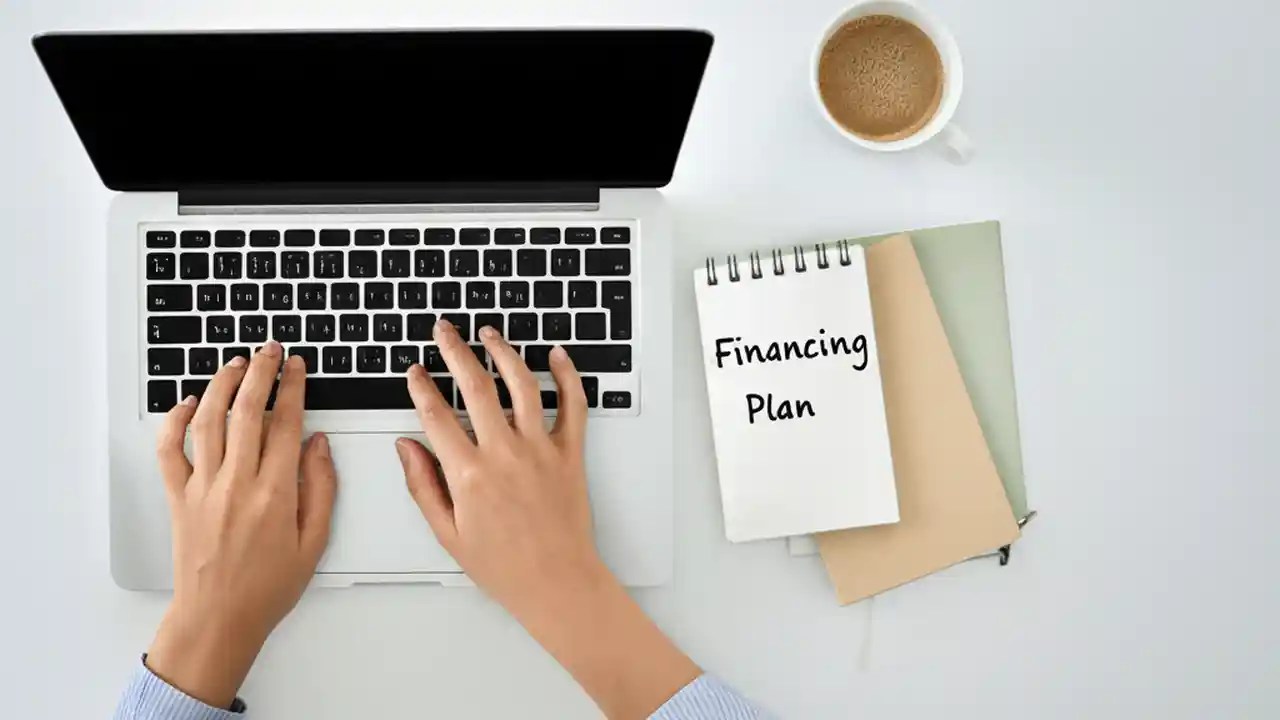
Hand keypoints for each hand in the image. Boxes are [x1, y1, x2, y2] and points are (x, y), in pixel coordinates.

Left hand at [147, 341, 336, 708]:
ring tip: (236, 364)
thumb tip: (318, 446)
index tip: (298, 368)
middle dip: (261, 373)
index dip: (294, 388)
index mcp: (276, 493)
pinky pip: (170, 451)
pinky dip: (175, 422)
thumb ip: (321, 488)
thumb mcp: (314, 541)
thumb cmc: (267, 588)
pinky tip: (186, 404)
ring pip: (209, 421)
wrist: (218, 618)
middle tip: (270, 351)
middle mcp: (237, 483)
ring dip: (222, 385)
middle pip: (247, 411)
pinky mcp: (179, 498)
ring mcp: (203, 488)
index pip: (286, 424)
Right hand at [398, 320, 699, 718]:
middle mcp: (504, 454)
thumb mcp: (447, 533)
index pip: (436, 416)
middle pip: (475, 387)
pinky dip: (567, 376)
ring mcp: (540, 450)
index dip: (421, 388)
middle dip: (455, 351)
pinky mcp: (570, 454)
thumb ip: (423, 485)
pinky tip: (557, 355)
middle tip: (445, 331)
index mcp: (469, 475)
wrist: (556, 582)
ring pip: (521, 385)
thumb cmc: (504, 566)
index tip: (415, 371)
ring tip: (489, 333)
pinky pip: (573, 405)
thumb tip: (406, 446)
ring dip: (503, 352)